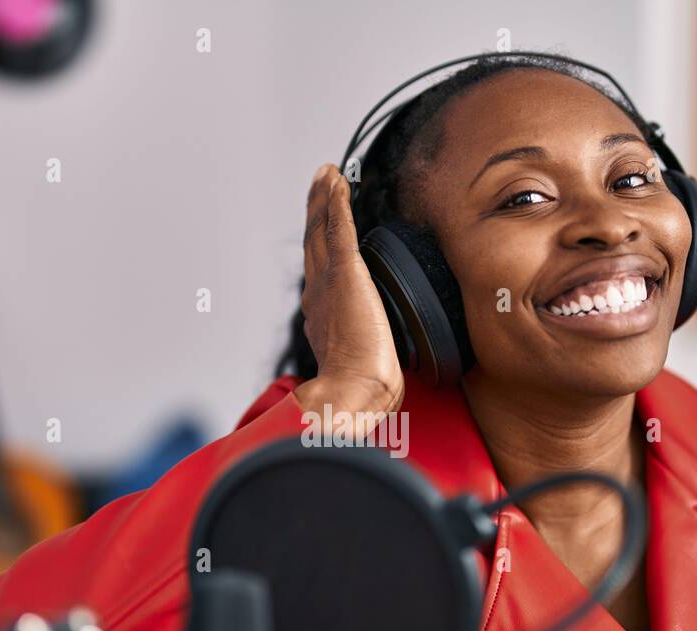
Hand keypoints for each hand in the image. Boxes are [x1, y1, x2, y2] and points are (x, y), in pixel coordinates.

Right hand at [293, 164, 404, 423]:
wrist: (355, 390)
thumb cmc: (364, 388)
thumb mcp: (365, 365)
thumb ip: (367, 354)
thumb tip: (381, 365)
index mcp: (323, 317)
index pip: (321, 273)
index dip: (321, 248)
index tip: (323, 230)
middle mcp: (318, 296)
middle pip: (315, 244)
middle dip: (316, 213)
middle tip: (318, 185)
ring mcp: (328, 283)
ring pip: (321, 231)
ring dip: (322, 199)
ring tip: (325, 174)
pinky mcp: (344, 273)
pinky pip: (337, 228)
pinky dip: (334, 202)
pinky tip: (334, 180)